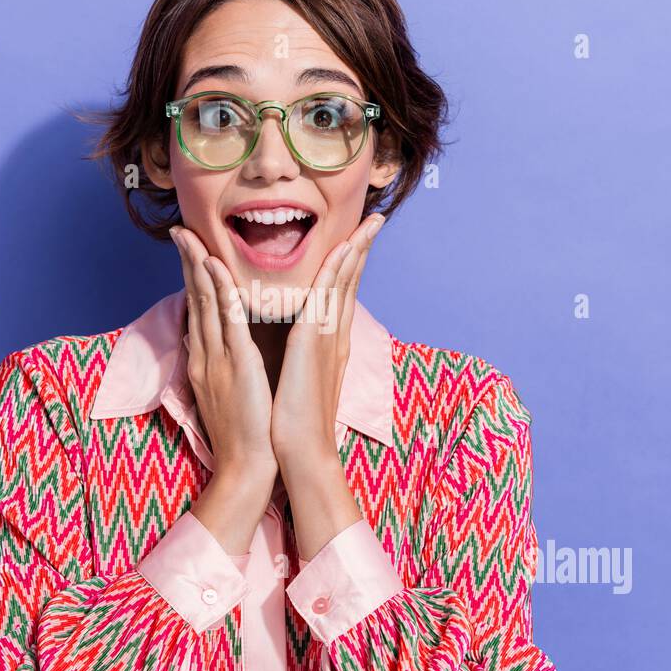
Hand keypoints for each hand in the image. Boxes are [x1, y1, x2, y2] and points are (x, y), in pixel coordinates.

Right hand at [170, 225, 277, 488]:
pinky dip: (220, 292)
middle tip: (181, 231)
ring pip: (206, 303)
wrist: (247, 468)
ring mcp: (217, 358)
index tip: (189, 249)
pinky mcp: (237, 365)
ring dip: (198, 266)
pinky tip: (215, 269)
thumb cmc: (245, 433)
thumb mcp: (226, 392)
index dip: (192, 277)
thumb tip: (212, 341)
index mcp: (205, 360)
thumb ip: (220, 362)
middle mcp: (205, 355)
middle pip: (194, 299)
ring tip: (191, 236)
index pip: (197, 309)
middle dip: (187, 262)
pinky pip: (226, 322)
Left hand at [270, 212, 384, 476]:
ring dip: (356, 249)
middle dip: (363, 248)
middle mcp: (335, 337)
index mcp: (329, 344)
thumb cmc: (294, 422)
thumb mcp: (301, 380)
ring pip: (344, 284)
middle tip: (375, 218)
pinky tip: (344, 248)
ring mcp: (328, 338)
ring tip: (370, 222)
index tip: (358, 238)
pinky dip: (336, 270)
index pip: (341, 294)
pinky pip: (328, 298)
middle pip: (351, 282)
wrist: (301, 452)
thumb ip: (304, 356)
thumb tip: (299, 343)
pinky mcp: (315, 343)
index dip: (351, 264)